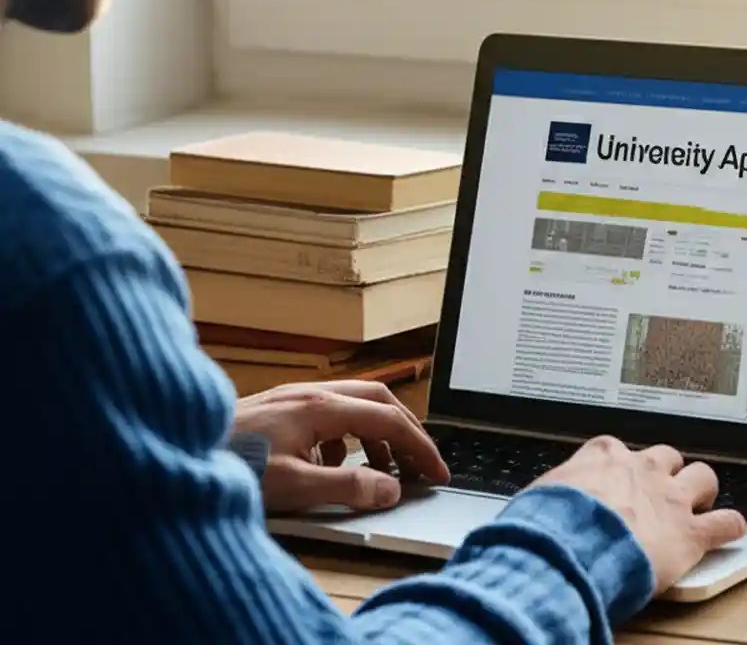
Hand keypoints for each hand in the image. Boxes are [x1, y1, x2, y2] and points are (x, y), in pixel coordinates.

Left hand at [233, 381, 449, 513]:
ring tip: (382, 470)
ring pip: (354, 406)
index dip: (420, 447)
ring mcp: (293, 398)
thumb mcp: (295, 485)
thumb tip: (390, 488)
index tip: (437, 472)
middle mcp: (310, 394)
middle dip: (406, 432)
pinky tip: (333, 465)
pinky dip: (346, 439)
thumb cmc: (228, 464)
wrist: (174, 449)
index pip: (389, 420)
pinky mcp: (278, 410)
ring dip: (376, 436)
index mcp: (321, 407)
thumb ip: (348, 487)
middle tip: (422, 463)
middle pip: (378, 401)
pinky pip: (329, 416)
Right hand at [531, 436, 746, 592]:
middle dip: (668, 472)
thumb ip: (552, 495)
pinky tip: (730, 530)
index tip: (618, 477)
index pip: (617, 449)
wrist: (571, 546)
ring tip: (697, 506)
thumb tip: (538, 508)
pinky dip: (730, 526)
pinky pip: (725, 523)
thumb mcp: (538, 497)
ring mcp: (670, 498)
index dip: (621, 466)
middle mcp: (642, 469)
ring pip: (703, 478)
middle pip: (668, 457)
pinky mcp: (690, 533)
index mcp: (604, 456)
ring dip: (701, 491)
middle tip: (660, 492)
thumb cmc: (548, 524)